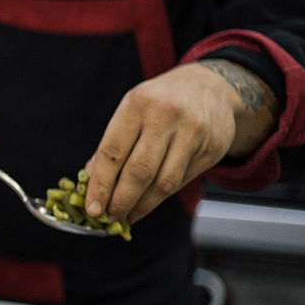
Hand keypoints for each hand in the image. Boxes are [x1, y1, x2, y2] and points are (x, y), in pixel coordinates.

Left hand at [84, 60, 278, 223]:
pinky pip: (182, 181)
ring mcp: (193, 132)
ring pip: (163, 182)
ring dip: (142, 205)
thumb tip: (91, 183)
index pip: (113, 152)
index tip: (92, 208)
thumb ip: (112, 145)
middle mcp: (166, 116)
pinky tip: (149, 203)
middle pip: (139, 172)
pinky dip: (162, 197)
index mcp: (137, 104)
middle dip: (120, 201)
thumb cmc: (160, 102)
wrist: (210, 86)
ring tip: (127, 216)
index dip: (100, 185)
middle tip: (109, 219)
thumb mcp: (131, 110)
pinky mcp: (213, 147)